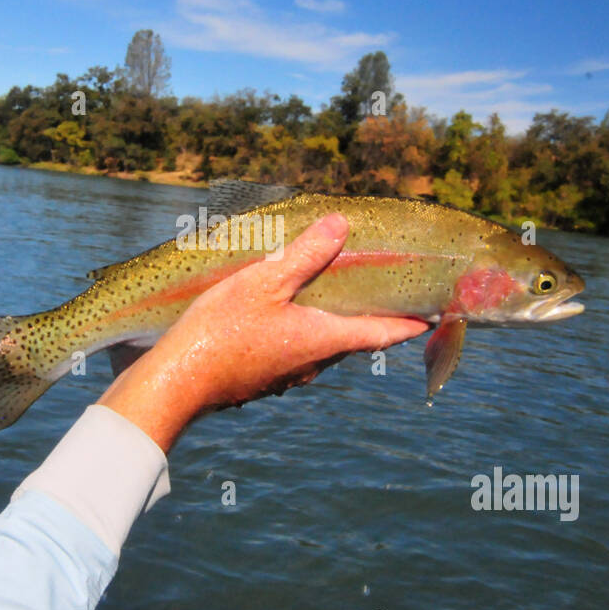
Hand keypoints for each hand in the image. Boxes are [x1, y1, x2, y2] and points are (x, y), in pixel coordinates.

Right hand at [98, 213, 429, 452]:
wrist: (175, 384)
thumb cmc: (221, 333)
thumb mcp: (264, 282)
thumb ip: (305, 255)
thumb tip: (341, 225)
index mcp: (323, 340)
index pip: (381, 332)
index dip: (409, 322)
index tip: (433, 316)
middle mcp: (311, 364)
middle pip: (350, 339)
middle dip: (366, 318)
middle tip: (378, 294)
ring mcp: (284, 376)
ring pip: (318, 348)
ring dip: (328, 325)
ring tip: (327, 298)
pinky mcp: (258, 380)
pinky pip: (289, 354)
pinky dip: (296, 334)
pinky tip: (277, 317)